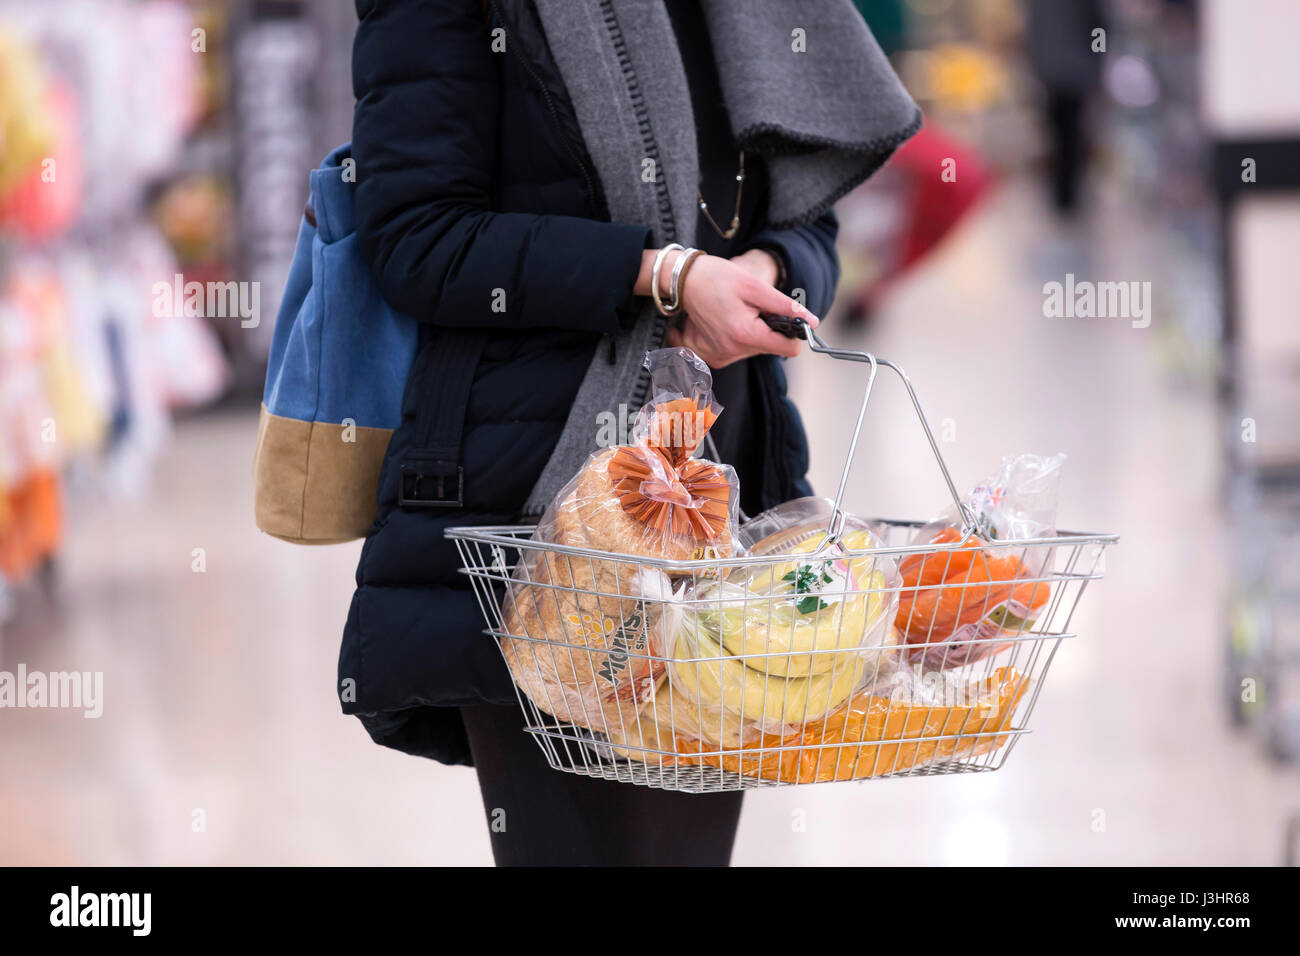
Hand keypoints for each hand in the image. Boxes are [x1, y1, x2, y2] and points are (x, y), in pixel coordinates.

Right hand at [664, 254, 816, 367]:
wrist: (684, 281)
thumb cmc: (717, 278)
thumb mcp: (754, 286)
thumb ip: (785, 307)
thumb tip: (811, 322)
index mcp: (745, 334)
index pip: (789, 349)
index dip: (795, 332)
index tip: (788, 317)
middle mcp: (732, 351)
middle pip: (772, 349)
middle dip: (770, 329)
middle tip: (754, 307)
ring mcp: (722, 356)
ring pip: (757, 350)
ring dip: (756, 332)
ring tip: (740, 312)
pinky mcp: (715, 356)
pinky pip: (741, 351)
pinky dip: (743, 337)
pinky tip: (731, 321)